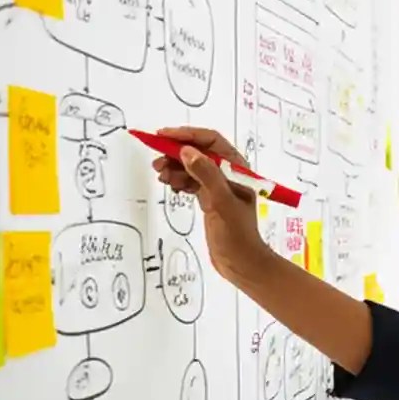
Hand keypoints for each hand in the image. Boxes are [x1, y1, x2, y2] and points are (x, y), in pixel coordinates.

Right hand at [151, 126, 268, 281]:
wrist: (241, 263)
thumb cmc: (237, 234)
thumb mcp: (221, 202)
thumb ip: (206, 175)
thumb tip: (186, 152)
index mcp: (237, 169)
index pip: (211, 142)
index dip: (187, 135)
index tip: (164, 136)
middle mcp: (228, 174)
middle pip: (199, 153)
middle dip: (177, 153)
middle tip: (157, 161)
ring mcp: (218, 187)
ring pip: (192, 168)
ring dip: (175, 168)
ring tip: (161, 174)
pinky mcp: (210, 200)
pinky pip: (191, 182)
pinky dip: (179, 181)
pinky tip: (170, 184)